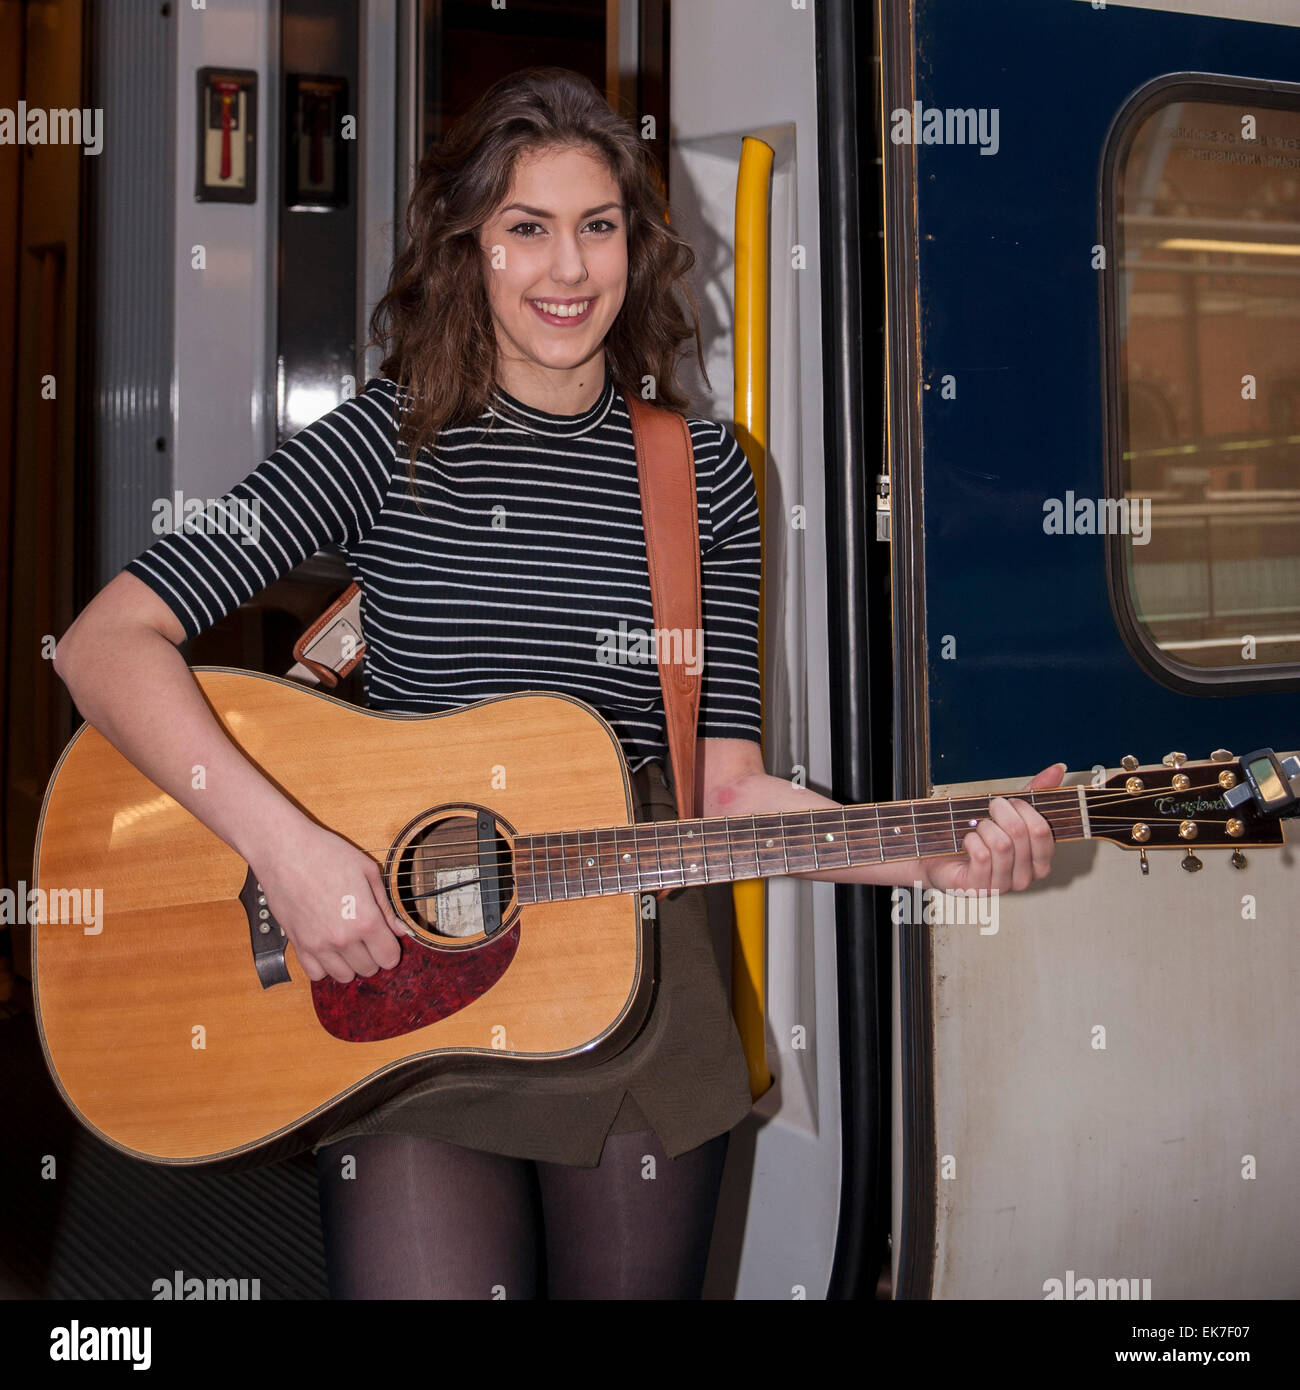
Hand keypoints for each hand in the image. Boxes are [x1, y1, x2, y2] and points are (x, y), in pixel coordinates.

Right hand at [250, 822, 407, 983]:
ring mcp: (317, 944)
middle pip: (368, 969)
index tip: (388, 942)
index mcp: (365, 919)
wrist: (285, 850)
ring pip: (343, 976)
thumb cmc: (326, 854)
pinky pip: (315, 973)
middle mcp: (342, 938)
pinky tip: (329, 949)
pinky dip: (325, 966)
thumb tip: (399, 929)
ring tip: (350, 944)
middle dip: (374, 956)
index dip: (392, 951)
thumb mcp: (367, 872)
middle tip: (369, 939)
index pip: (389, 957)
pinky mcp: (297, 944)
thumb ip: (385, 905)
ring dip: (351, 964)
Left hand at [924, 763, 1064, 894]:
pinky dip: (971, 840)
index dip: (1024, 809)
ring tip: (978, 828)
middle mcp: (1025, 877)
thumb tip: (1058, 769)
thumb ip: (1036, 792)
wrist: (940, 856)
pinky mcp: (979, 888)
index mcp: (1039, 861)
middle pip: (1020, 833)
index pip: (1043, 831)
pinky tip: (968, 842)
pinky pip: (981, 855)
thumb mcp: (1009, 812)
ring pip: (1001, 844)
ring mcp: (1003, 886)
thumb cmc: (979, 836)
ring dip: (984, 827)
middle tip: (990, 810)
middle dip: (1000, 813)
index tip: (1010, 802)